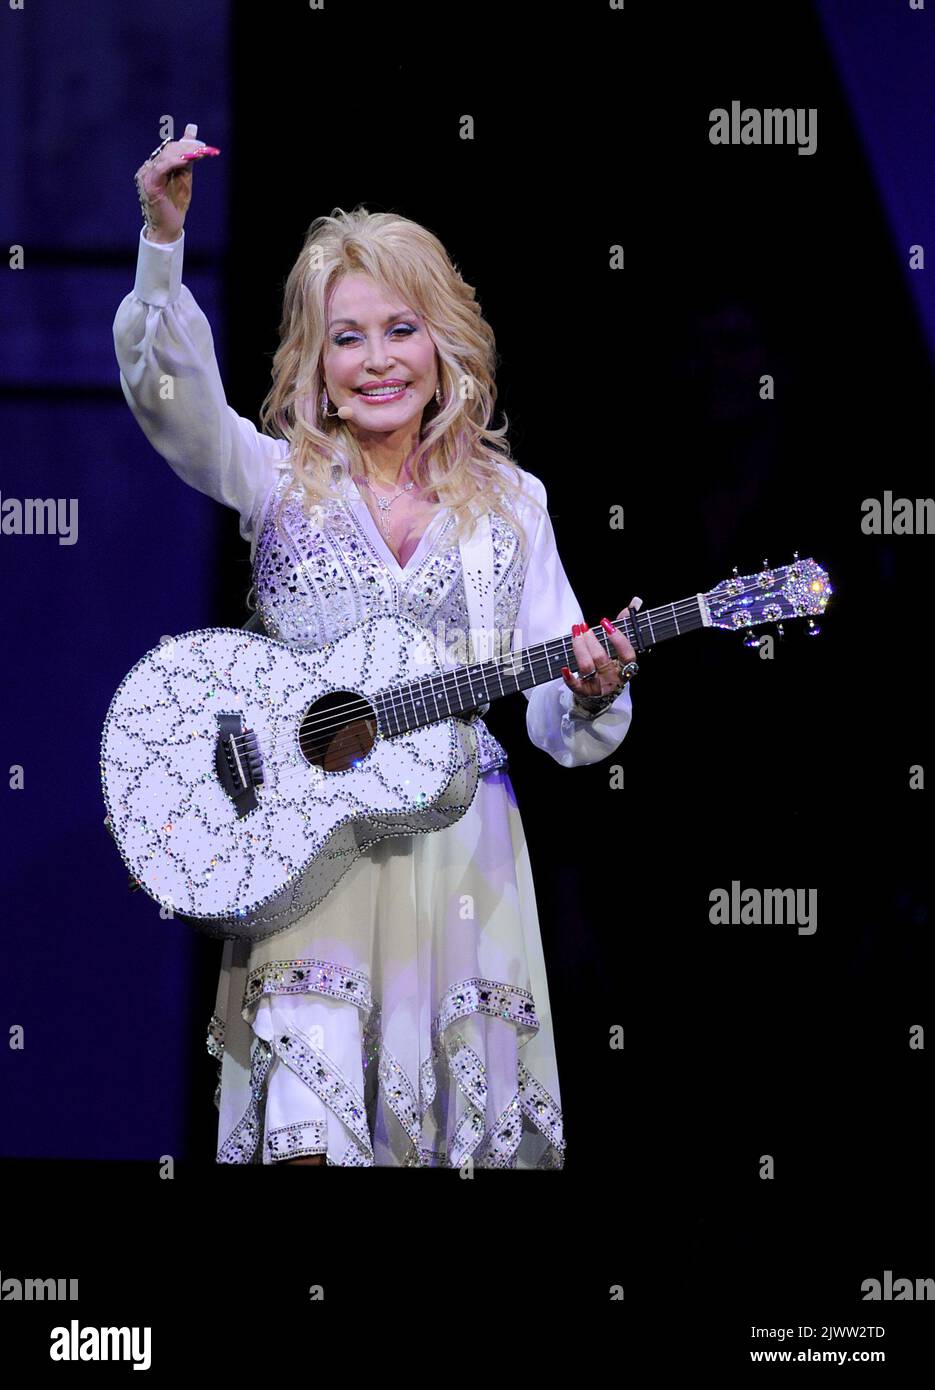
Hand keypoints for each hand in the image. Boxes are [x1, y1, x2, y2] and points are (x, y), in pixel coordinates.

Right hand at [134, 121, 220, 242]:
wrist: (169, 226)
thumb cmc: (175, 204)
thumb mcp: (184, 176)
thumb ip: (187, 156)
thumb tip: (191, 131)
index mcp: (155, 165)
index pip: (170, 148)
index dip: (186, 145)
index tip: (203, 146)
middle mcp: (148, 168)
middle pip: (167, 150)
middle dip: (187, 148)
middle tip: (203, 149)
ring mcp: (146, 175)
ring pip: (164, 156)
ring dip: (183, 154)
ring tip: (198, 154)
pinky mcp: (149, 183)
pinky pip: (161, 168)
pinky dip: (173, 162)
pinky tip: (186, 161)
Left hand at [561, 605, 637, 701]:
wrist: (600, 696)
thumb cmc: (610, 667)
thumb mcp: (618, 650)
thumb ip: (623, 628)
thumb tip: (627, 609)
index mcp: (625, 668)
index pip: (627, 655)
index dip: (619, 640)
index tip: (607, 624)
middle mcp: (613, 678)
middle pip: (601, 658)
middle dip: (591, 640)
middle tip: (584, 627)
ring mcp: (598, 686)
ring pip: (587, 667)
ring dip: (579, 648)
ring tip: (575, 634)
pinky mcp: (584, 692)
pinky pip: (576, 686)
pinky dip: (569, 677)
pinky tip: (564, 668)